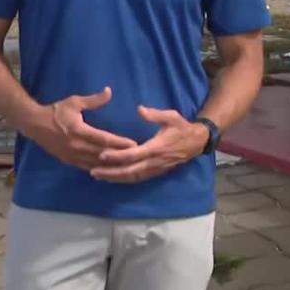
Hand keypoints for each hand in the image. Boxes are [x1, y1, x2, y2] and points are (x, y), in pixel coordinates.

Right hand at [27, 87, 136, 170]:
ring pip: (95, 164)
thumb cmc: (56, 111)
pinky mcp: (68, 161)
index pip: (103, 139)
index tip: (134, 144)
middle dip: (119, 156)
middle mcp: (76, 146)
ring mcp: (72, 156)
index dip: (119, 142)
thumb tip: (109, 91)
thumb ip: (93, 100)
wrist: (34, 124)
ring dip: (111, 165)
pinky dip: (98, 169)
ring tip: (126, 166)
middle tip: (136, 157)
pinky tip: (108, 171)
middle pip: (102, 154)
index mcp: (79, 131)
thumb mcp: (74, 102)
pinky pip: (86, 167)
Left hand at [90, 106, 209, 183]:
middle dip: (111, 172)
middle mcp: (154, 161)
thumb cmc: (181, 127)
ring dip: (115, 178)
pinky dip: (124, 180)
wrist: (196, 142)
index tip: (102, 155)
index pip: (133, 154)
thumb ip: (155, 114)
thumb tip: (139, 109)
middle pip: (129, 171)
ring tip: (98, 176)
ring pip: (132, 177)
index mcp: (156, 147)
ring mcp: (155, 169)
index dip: (117, 156)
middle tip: (93, 171)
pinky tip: (112, 178)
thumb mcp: (171, 116)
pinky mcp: (155, 172)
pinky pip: (137, 178)